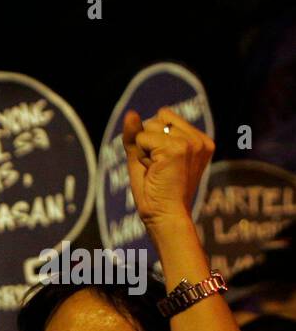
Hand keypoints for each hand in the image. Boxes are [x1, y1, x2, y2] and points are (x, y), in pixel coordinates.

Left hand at [121, 107, 213, 234]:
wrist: (164, 216)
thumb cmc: (155, 193)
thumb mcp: (143, 158)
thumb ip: (137, 136)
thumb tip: (131, 113)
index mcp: (199, 140)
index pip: (164, 116)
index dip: (152, 139)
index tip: (162, 164)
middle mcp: (199, 139)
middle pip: (156, 119)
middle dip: (147, 143)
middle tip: (158, 170)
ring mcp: (190, 142)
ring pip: (149, 128)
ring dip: (144, 151)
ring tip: (157, 171)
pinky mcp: (178, 148)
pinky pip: (142, 139)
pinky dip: (141, 156)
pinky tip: (154, 172)